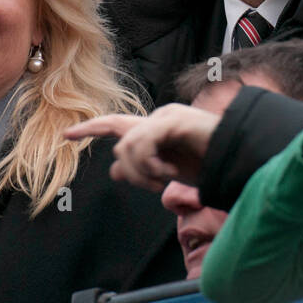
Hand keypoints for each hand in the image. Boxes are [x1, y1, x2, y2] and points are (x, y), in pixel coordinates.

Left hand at [66, 105, 219, 190]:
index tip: (66, 135)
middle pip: (119, 140)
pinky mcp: (173, 121)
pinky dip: (152, 166)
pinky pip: (144, 144)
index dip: (91, 128)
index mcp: (155, 128)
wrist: (236, 159)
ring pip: (127, 147)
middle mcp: (157, 117)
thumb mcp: (168, 171)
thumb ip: (142, 168)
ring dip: (143, 172)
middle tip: (152, 186)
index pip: (115, 124)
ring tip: (166, 181)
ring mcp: (166, 117)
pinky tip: (170, 174)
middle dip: (129, 170)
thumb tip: (113, 171)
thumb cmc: (207, 164)